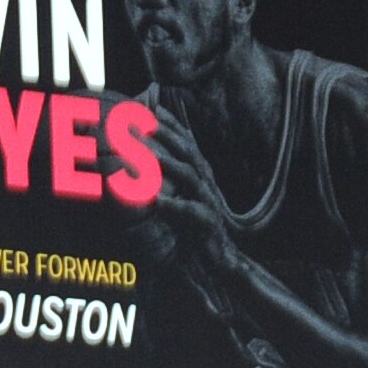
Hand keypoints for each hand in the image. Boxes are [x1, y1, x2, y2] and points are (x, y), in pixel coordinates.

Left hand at [139, 112, 242, 306]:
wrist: (223, 258)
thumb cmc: (199, 228)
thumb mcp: (185, 197)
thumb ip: (172, 181)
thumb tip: (151, 163)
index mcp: (202, 174)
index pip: (187, 143)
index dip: (172, 124)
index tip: (153, 108)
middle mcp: (206, 182)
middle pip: (187, 151)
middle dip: (166, 134)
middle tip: (144, 122)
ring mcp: (208, 200)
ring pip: (189, 175)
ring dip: (166, 162)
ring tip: (146, 153)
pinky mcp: (207, 223)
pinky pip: (189, 211)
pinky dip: (173, 205)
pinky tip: (155, 200)